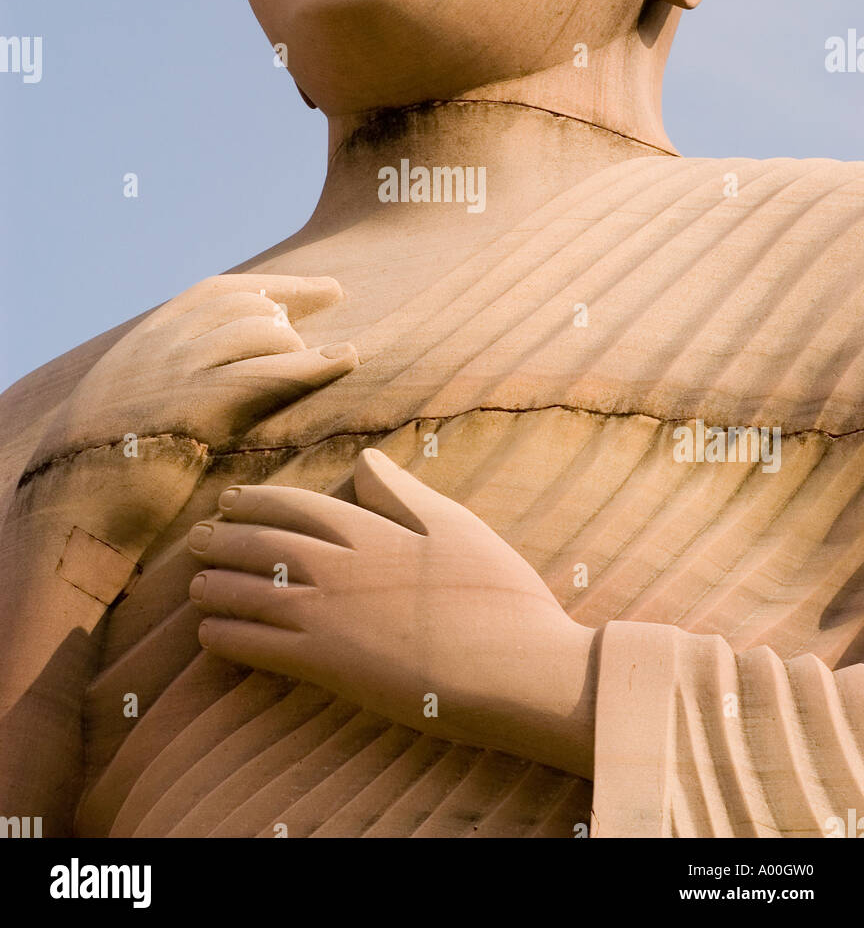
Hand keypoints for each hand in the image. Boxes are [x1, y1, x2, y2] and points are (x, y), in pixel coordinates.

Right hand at [36, 274, 357, 460]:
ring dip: (301, 345)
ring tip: (327, 361)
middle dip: (295, 310)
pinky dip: (314, 362)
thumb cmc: (104, 465)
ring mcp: (180, 370)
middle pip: (247, 305)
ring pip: (261, 332)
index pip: (219, 291)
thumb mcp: (131, 400)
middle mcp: (164, 343)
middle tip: (326, 325)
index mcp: (147, 338)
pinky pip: (269, 371)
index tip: (323, 290)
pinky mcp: (199, 405)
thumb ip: (167, 374)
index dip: (278, 287)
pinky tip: (344, 360)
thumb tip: (218, 367)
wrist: (70, 501)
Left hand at [188, 449, 596, 776]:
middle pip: (265, 545)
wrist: (512, 666)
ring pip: (254, 593)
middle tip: (197, 537)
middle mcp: (340, 567)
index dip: (259, 501)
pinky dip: (229, 636)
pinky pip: (262, 647)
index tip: (231, 500)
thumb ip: (401, 492)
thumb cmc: (496, 594)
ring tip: (193, 584)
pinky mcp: (330, 666)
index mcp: (372, 530)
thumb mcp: (456, 526)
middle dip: (225, 538)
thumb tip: (362, 459)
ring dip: (217, 586)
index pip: (298, 505)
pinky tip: (210, 634)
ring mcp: (331, 617)